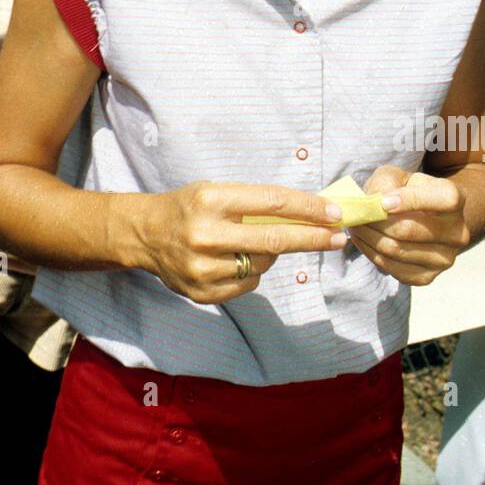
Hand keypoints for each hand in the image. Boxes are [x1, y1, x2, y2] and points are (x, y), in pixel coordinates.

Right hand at [136, 181, 347, 304]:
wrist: (146, 234)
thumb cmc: (189, 207)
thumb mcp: (217, 192)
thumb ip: (256, 203)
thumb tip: (309, 214)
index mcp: (210, 200)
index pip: (272, 202)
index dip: (308, 208)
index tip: (334, 213)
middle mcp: (205, 234)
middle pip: (274, 238)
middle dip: (313, 238)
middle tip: (339, 237)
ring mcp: (202, 267)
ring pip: (263, 264)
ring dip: (271, 254)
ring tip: (250, 242)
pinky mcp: (202, 292)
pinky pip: (248, 284)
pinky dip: (252, 272)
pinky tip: (234, 259)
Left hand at [349, 166, 469, 286]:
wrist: (428, 218)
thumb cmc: (410, 191)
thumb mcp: (400, 176)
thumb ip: (387, 181)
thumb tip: (373, 202)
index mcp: (454, 200)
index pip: (441, 200)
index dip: (410, 200)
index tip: (381, 201)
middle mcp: (456, 232)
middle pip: (408, 230)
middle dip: (374, 222)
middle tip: (355, 215)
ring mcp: (444, 259)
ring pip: (396, 250)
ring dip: (368, 238)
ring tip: (355, 226)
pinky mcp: (427, 277)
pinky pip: (392, 268)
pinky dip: (372, 254)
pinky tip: (364, 241)